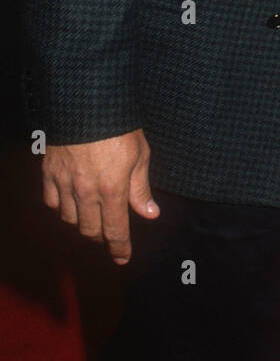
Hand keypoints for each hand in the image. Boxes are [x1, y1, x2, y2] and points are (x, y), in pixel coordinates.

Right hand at [41, 129, 156, 264]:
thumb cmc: (120, 126)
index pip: (115, 230)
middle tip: (110, 233)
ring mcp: (64, 183)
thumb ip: (141, 188)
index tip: (123, 258)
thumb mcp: (140, 155)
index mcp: (112, 189)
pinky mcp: (49, 173)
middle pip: (90, 230)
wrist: (88, 102)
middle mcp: (85, 192)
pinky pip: (52, 202)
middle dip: (101, 236)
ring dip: (82, 222)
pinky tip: (71, 201)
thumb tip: (150, 213)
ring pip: (69, 219)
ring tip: (93, 214)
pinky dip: (62, 207)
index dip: (120, 248)